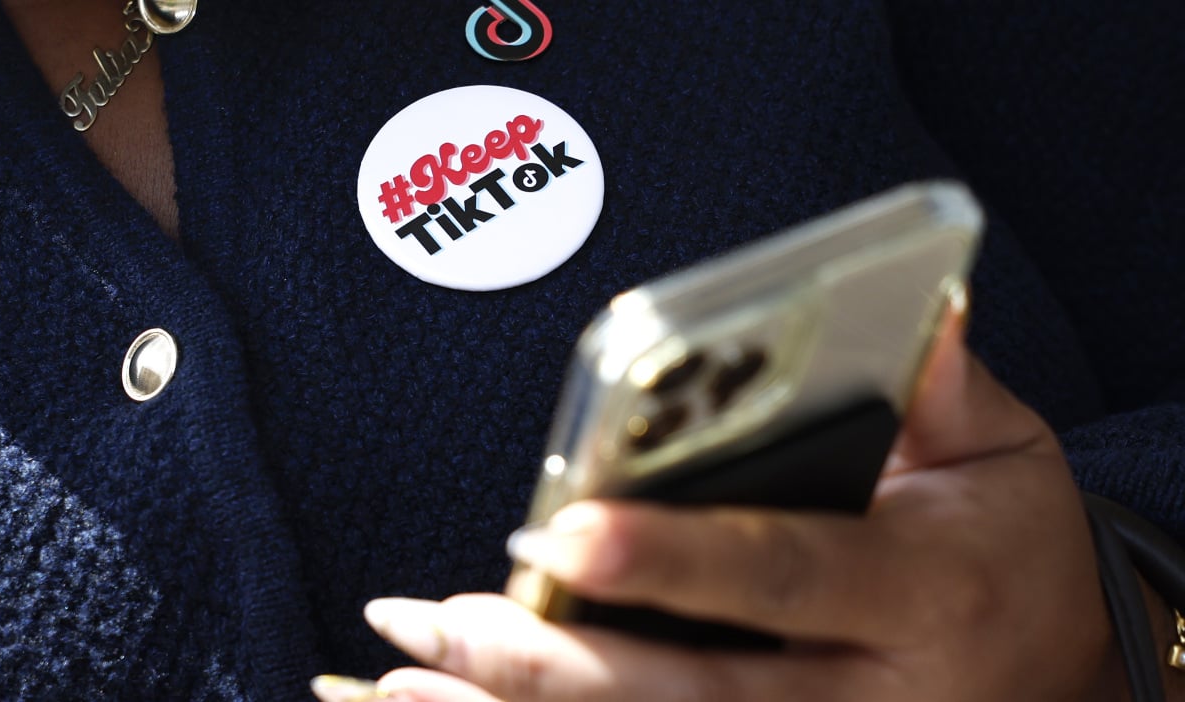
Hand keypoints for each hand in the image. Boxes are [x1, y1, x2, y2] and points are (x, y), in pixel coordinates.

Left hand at [315, 308, 1128, 701]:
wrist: (1056, 669)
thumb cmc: (1011, 549)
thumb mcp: (1005, 457)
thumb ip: (948, 389)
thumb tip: (915, 308)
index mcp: (923, 591)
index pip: (784, 575)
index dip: (674, 562)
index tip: (563, 532)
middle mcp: (865, 693)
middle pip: (691, 691)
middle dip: (554, 662)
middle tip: (436, 619)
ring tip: (407, 677)